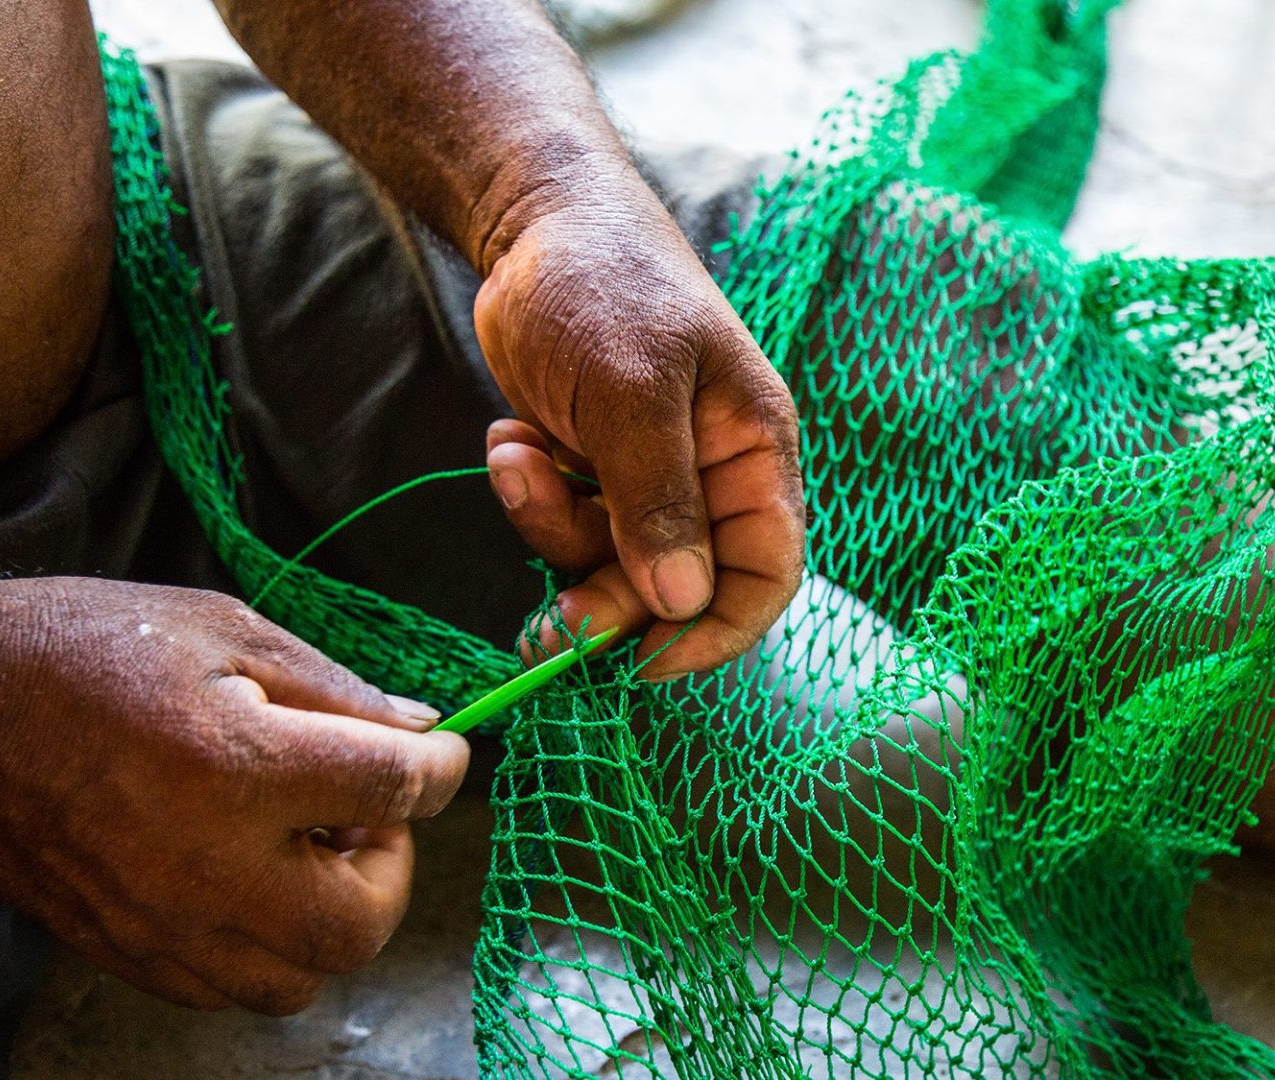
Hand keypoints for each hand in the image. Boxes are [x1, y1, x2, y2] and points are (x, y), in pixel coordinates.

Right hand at [0, 578, 468, 1013]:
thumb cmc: (88, 649)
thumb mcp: (227, 631)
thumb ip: (337, 690)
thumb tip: (422, 729)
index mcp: (240, 767)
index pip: (397, 791)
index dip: (441, 769)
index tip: (439, 755)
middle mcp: (205, 866)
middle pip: (359, 924)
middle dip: (390, 867)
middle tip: (365, 811)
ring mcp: (159, 923)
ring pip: (298, 980)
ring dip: (328, 919)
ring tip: (303, 848)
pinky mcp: (123, 950)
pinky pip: (227, 989)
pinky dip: (264, 946)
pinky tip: (248, 876)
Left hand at [474, 181, 804, 678]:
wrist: (532, 219)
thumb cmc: (603, 283)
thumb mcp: (631, 392)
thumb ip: (658, 500)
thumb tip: (683, 603)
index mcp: (751, 451)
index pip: (765, 572)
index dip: (715, 631)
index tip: (644, 664)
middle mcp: (710, 473)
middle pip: (675, 585)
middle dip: (606, 598)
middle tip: (543, 625)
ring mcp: (648, 473)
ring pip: (609, 560)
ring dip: (549, 527)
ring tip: (514, 456)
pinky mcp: (594, 466)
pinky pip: (565, 522)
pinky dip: (530, 492)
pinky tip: (510, 436)